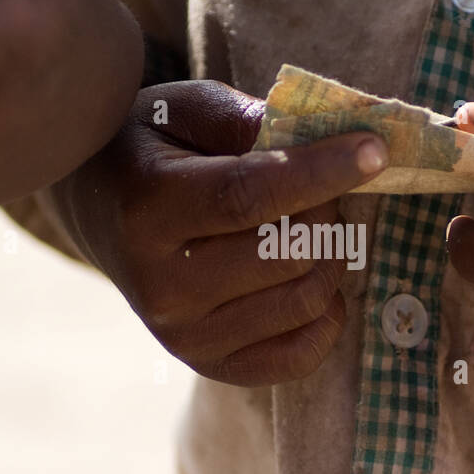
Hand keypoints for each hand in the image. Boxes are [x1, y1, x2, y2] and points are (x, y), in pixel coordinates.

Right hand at [51, 80, 388, 386]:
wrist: (99, 212)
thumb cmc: (153, 149)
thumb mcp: (183, 108)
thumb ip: (243, 117)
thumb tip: (314, 136)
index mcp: (148, 210)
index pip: (248, 196)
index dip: (320, 173)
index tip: (374, 150)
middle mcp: (161, 285)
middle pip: (287, 253)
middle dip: (326, 209)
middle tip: (319, 186)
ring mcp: (183, 335)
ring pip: (305, 299)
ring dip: (330, 255)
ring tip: (310, 227)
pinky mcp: (208, 365)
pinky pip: (301, 354)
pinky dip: (326, 314)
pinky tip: (309, 276)